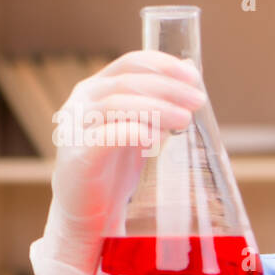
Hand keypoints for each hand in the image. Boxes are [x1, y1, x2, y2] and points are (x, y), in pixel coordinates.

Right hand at [30, 51, 206, 274]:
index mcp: (98, 89)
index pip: (129, 63)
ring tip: (184, 120)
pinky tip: (155, 138)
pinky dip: (131, 133)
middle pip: (126, 83)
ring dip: (155, 109)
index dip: (162, 65)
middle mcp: (82, 103)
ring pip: (115, 105)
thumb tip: (193, 79)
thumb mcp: (140, 129)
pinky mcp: (78, 158)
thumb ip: (158, 106)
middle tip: (197, 101)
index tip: (194, 76)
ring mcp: (76, 129)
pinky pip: (103, 138)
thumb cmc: (115, 167)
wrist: (88, 212)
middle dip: (167, 88)